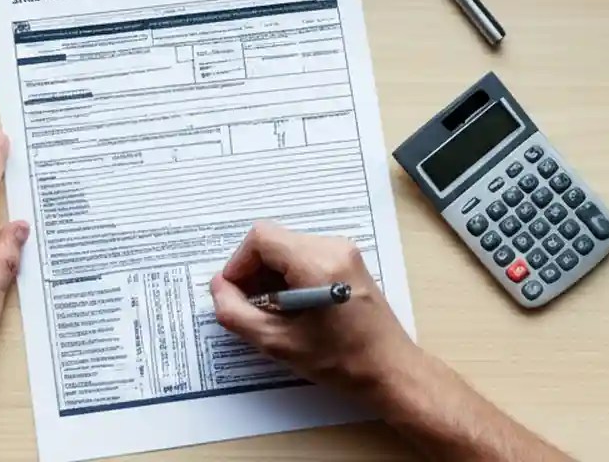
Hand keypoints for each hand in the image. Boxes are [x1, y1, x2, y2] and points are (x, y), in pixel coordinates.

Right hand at [208, 221, 415, 400]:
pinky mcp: (348, 261)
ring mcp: (344, 251)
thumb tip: (218, 288)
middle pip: (273, 242)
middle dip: (253, 272)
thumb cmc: (340, 360)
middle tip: (250, 307)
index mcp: (317, 263)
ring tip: (272, 312)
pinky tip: (291, 307)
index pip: (260, 238)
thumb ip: (237, 313)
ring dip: (271, 275)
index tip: (234, 293)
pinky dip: (289, 276)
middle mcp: (332, 247)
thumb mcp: (278, 343)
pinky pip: (305, 255)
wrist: (390, 369)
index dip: (238, 264)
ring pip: (287, 248)